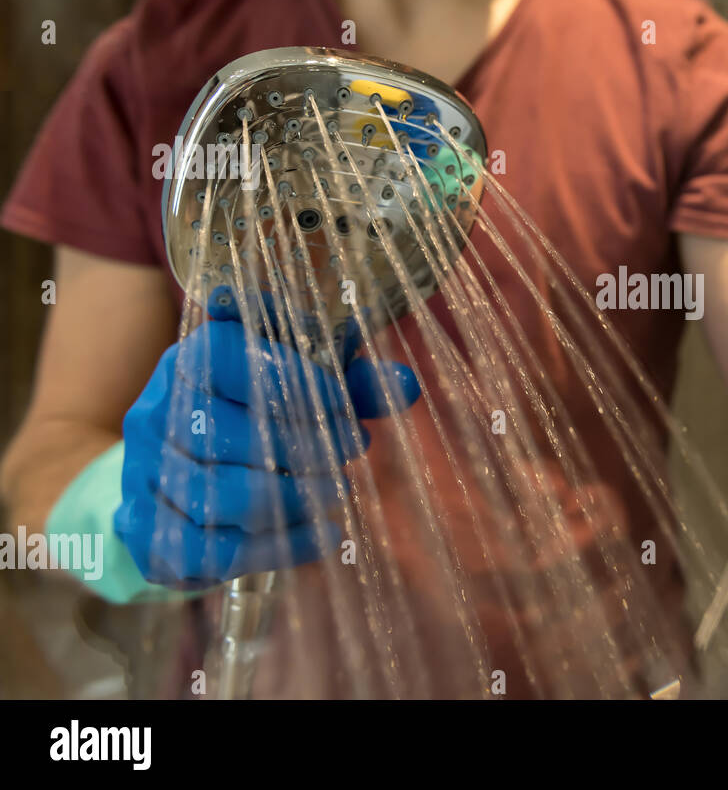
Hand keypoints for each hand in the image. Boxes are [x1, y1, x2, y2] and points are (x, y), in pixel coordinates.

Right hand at [113, 287, 418, 587]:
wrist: (175, 473)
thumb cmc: (257, 415)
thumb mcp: (305, 384)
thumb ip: (354, 383)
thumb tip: (405, 385)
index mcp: (189, 358)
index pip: (225, 356)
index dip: (292, 382)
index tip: (344, 407)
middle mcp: (156, 412)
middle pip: (220, 434)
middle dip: (300, 448)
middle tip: (348, 452)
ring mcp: (142, 475)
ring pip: (216, 497)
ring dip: (290, 500)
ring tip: (334, 493)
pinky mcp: (145, 532)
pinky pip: (211, 551)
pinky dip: (276, 548)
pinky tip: (318, 534)